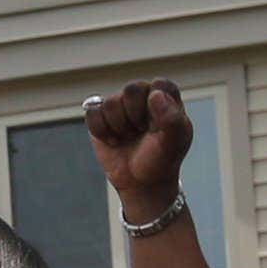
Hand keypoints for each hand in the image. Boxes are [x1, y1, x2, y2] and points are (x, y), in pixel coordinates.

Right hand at [85, 79, 195, 221]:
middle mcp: (141, 96)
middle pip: (131, 90)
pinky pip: (92, 114)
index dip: (156, 106)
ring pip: (110, 103)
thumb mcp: (174, 142)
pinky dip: (102, 132)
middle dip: (135, 117)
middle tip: (141, 132)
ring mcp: (119, 105)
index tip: (159, 125)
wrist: (140, 182)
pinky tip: (114, 141)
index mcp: (165, 97)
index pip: (159, 85)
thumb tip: (154, 95)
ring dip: (119, 127)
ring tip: (128, 138)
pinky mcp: (99, 116)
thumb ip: (171, 118)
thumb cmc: (161, 160)